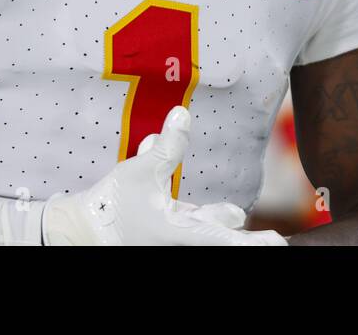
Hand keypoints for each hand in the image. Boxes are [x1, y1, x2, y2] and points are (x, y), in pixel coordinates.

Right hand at [42, 106, 286, 245]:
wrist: (77, 233)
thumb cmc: (111, 208)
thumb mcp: (142, 171)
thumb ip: (168, 144)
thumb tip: (183, 114)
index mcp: (187, 235)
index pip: (232, 241)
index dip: (258, 243)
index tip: (280, 242)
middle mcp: (182, 243)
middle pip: (219, 234)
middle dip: (229, 219)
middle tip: (260, 228)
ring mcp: (168, 242)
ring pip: (199, 227)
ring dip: (208, 211)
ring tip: (227, 208)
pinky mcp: (155, 236)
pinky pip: (177, 221)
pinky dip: (179, 206)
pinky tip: (158, 168)